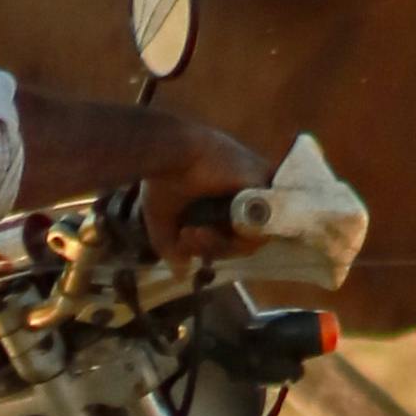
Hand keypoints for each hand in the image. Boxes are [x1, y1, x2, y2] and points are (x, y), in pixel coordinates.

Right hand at [7, 81, 269, 241]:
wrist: (161, 145)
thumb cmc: (155, 175)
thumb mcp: (160, 217)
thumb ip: (169, 242)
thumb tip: (172, 269)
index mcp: (221, 190)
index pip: (232, 225)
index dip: (219, 241)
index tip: (195, 245)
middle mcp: (238, 185)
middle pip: (243, 233)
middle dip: (215, 245)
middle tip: (190, 241)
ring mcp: (252, 181)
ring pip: (249, 232)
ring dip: (218, 241)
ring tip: (193, 231)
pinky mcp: (259, 178)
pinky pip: (259, 221)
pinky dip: (236, 231)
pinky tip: (209, 222)